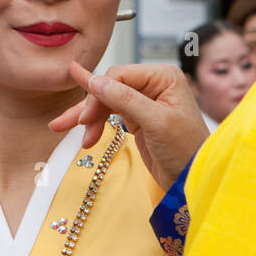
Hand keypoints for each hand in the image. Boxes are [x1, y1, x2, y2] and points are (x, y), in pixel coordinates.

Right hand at [49, 61, 208, 191]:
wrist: (192, 180)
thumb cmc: (186, 149)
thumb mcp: (156, 122)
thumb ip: (125, 99)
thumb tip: (95, 80)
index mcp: (163, 77)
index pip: (119, 75)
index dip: (98, 93)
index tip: (84, 118)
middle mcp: (154, 84)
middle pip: (109, 86)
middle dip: (89, 106)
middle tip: (69, 124)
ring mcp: (144, 101)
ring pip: (106, 100)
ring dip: (88, 116)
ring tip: (62, 128)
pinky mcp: (138, 118)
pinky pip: (110, 114)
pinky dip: (96, 124)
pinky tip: (84, 134)